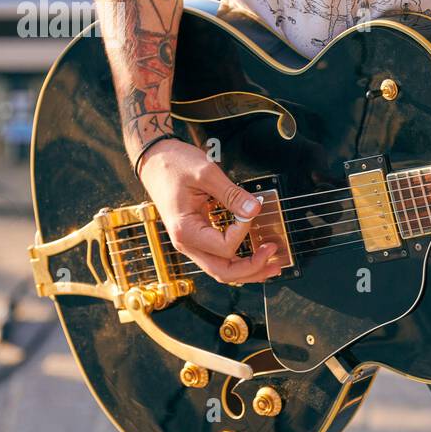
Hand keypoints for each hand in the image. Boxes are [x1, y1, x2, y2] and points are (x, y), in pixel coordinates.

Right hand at [137, 139, 280, 283]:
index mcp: (186, 230)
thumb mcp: (205, 173)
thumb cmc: (173, 164)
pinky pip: (219, 257)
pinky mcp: (198, 237)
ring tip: (272, 264)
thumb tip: (254, 210)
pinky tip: (255, 256)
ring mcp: (191, 242)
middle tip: (275, 259)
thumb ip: (232, 194)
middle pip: (223, 272)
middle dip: (252, 269)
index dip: (244, 232)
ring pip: (221, 269)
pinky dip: (239, 260)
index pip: (224, 246)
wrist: (155, 160)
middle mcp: (186, 243)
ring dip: (248, 270)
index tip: (251, 210)